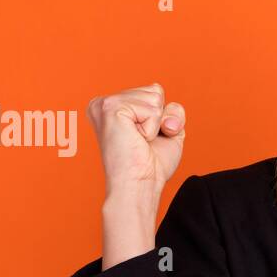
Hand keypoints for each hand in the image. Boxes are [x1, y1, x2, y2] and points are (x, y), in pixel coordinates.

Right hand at [86, 82, 185, 203]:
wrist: (140, 185)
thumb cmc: (151, 166)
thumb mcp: (169, 131)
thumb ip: (172, 110)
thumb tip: (162, 95)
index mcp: (114, 107)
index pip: (154, 92)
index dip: (162, 117)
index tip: (146, 139)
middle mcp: (104, 102)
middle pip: (156, 91)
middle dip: (161, 119)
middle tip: (144, 142)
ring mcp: (105, 103)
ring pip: (155, 97)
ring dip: (156, 124)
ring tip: (139, 142)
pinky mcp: (111, 108)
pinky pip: (151, 108)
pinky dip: (152, 128)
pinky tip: (136, 140)